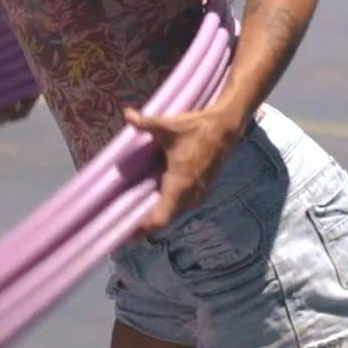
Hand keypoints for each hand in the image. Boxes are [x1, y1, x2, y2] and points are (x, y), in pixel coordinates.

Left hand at [122, 107, 238, 234]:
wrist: (225, 129)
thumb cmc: (197, 129)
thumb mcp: (168, 125)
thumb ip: (145, 122)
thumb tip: (126, 113)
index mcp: (180, 184)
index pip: (160, 219)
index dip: (143, 229)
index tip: (125, 233)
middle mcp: (190, 195)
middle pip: (164, 219)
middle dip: (145, 223)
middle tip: (123, 223)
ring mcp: (198, 194)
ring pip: (174, 212)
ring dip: (158, 214)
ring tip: (136, 213)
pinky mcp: (202, 191)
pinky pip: (182, 206)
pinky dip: (169, 206)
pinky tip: (156, 199)